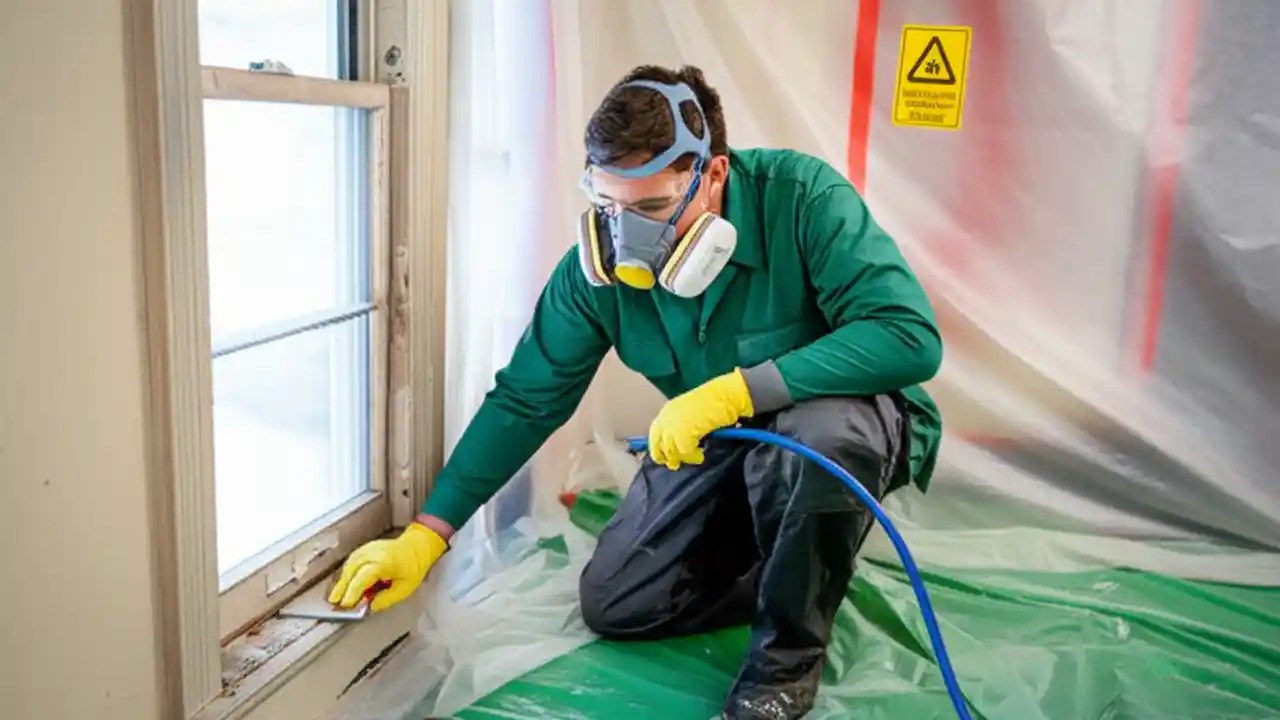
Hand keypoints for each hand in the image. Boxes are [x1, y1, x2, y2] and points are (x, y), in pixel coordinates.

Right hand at [328, 522, 447, 612]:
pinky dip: (346, 573)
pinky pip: (351, 561)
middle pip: (351, 572)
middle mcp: (372, 553)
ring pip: (348, 566)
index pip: (362, 579)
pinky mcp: (366, 548)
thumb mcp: (404, 589)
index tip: (346, 604)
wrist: (418, 545)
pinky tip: (345, 583)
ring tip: (337, 596)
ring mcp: (368, 549)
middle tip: (335, 603)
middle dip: (342, 589)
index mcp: (383, 563)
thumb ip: (385, 599)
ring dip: (342, 581)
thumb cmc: (414, 565)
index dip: (352, 593)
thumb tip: (368, 607)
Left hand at [648, 368, 753, 469]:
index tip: (664, 458)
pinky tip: (700, 456)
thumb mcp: (692, 414)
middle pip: (660, 445)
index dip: (659, 448)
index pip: (655, 434)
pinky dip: (693, 457)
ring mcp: (674, 425)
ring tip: (695, 457)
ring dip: (683, 458)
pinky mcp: (684, 432)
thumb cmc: (714, 403)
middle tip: (676, 465)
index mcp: (667, 411)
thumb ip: (681, 426)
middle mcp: (667, 417)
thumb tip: (676, 447)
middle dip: (668, 457)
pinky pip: (685, 452)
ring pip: (672, 451)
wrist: (726, 395)